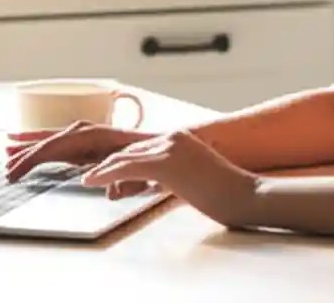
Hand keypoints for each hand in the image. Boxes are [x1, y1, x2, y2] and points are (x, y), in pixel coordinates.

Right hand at [4, 121, 152, 182]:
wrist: (175, 148)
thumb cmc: (160, 159)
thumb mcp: (144, 171)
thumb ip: (126, 179)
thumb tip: (107, 190)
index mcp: (99, 138)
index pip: (56, 145)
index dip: (32, 158)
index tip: (14, 173)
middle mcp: (93, 134)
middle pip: (52, 140)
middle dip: (27, 151)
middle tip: (5, 166)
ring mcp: (94, 138)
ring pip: (57, 139)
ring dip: (34, 143)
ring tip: (8, 147)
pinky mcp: (97, 146)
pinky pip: (67, 144)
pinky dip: (49, 143)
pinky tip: (37, 146)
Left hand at [83, 130, 259, 228]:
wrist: (245, 196)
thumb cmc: (225, 194)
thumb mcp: (191, 180)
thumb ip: (168, 178)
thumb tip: (146, 186)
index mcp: (180, 138)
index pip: (141, 149)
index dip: (120, 163)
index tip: (104, 174)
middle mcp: (173, 137)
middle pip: (130, 151)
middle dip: (108, 165)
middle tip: (90, 177)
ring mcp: (169, 148)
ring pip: (124, 158)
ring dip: (102, 170)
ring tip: (87, 179)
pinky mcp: (165, 163)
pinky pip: (126, 168)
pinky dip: (105, 174)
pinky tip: (92, 181)